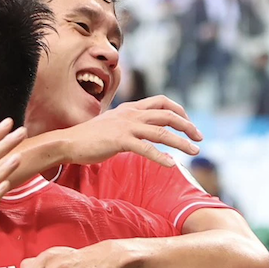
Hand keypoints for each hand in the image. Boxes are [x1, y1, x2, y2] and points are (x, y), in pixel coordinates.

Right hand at [49, 96, 201, 168]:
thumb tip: (143, 134)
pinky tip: (171, 165)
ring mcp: (126, 126)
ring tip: (195, 152)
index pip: (162, 102)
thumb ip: (129, 126)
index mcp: (130, 108)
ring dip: (181, 142)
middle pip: (168, 115)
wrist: (68, 142)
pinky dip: (161, 157)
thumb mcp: (113, 125)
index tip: (189, 124)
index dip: (179, 111)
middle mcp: (131, 114)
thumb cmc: (89, 137)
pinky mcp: (120, 141)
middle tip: (200, 138)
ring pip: (161, 132)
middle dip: (188, 126)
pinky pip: (146, 149)